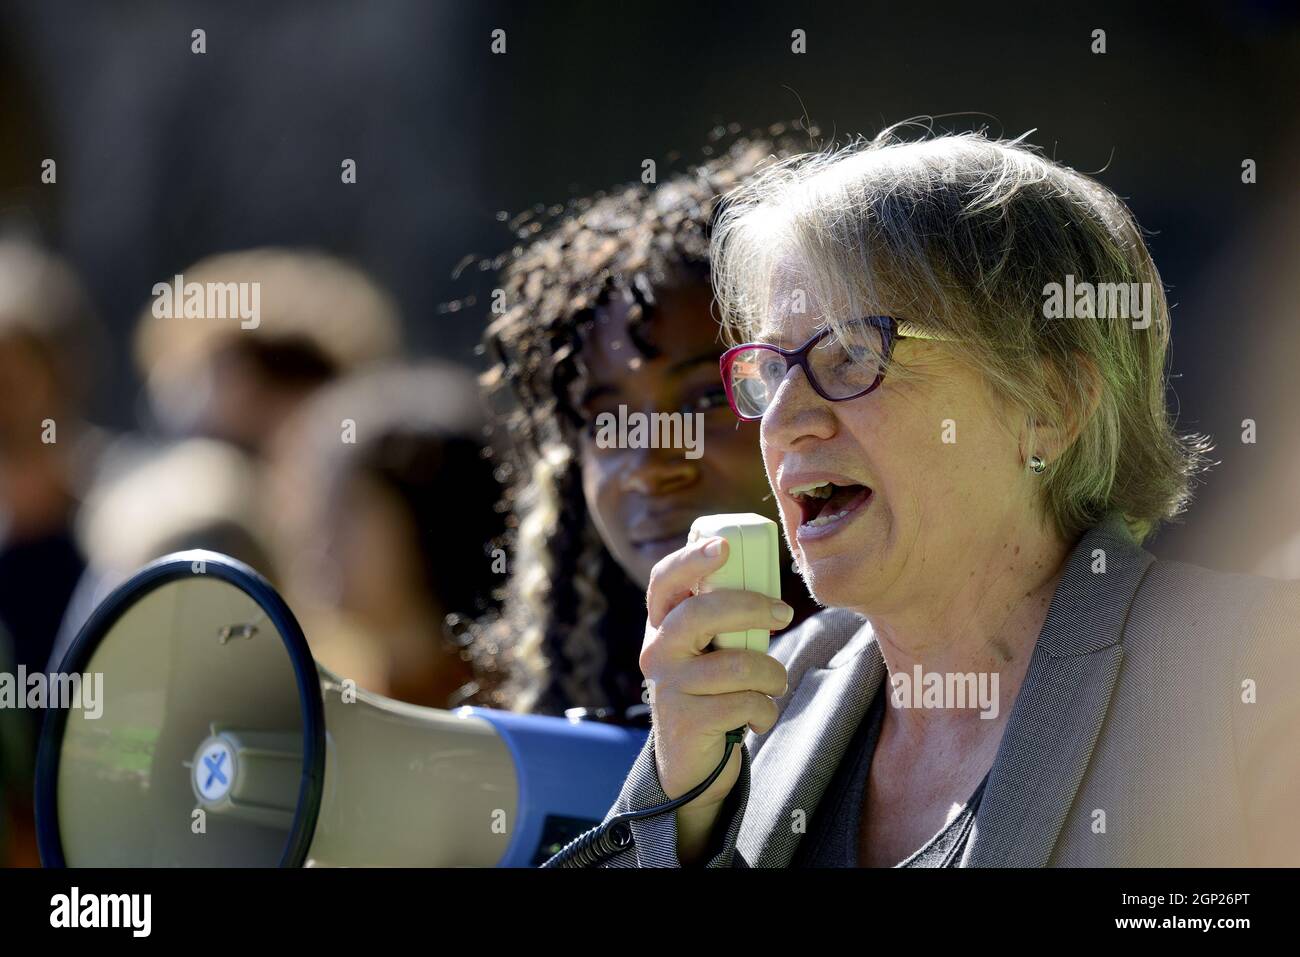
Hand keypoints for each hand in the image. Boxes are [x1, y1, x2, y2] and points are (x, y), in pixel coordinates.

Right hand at [640, 535, 793, 860]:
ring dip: (772, 675)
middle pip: (701, 614)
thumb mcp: (708, 648)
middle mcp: (657, 650)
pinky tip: (756, 718)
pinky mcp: (686, 721)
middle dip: (751, 608)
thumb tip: (763, 575)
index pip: (664, 580)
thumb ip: (722, 617)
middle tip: (783, 613)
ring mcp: (667, 686)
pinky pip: (745, 705)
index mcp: (662, 623)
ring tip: (774, 684)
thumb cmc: (711, 689)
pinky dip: (765, 711)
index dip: (691, 559)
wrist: (690, 759)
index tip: (724, 546)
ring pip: (738, 666)